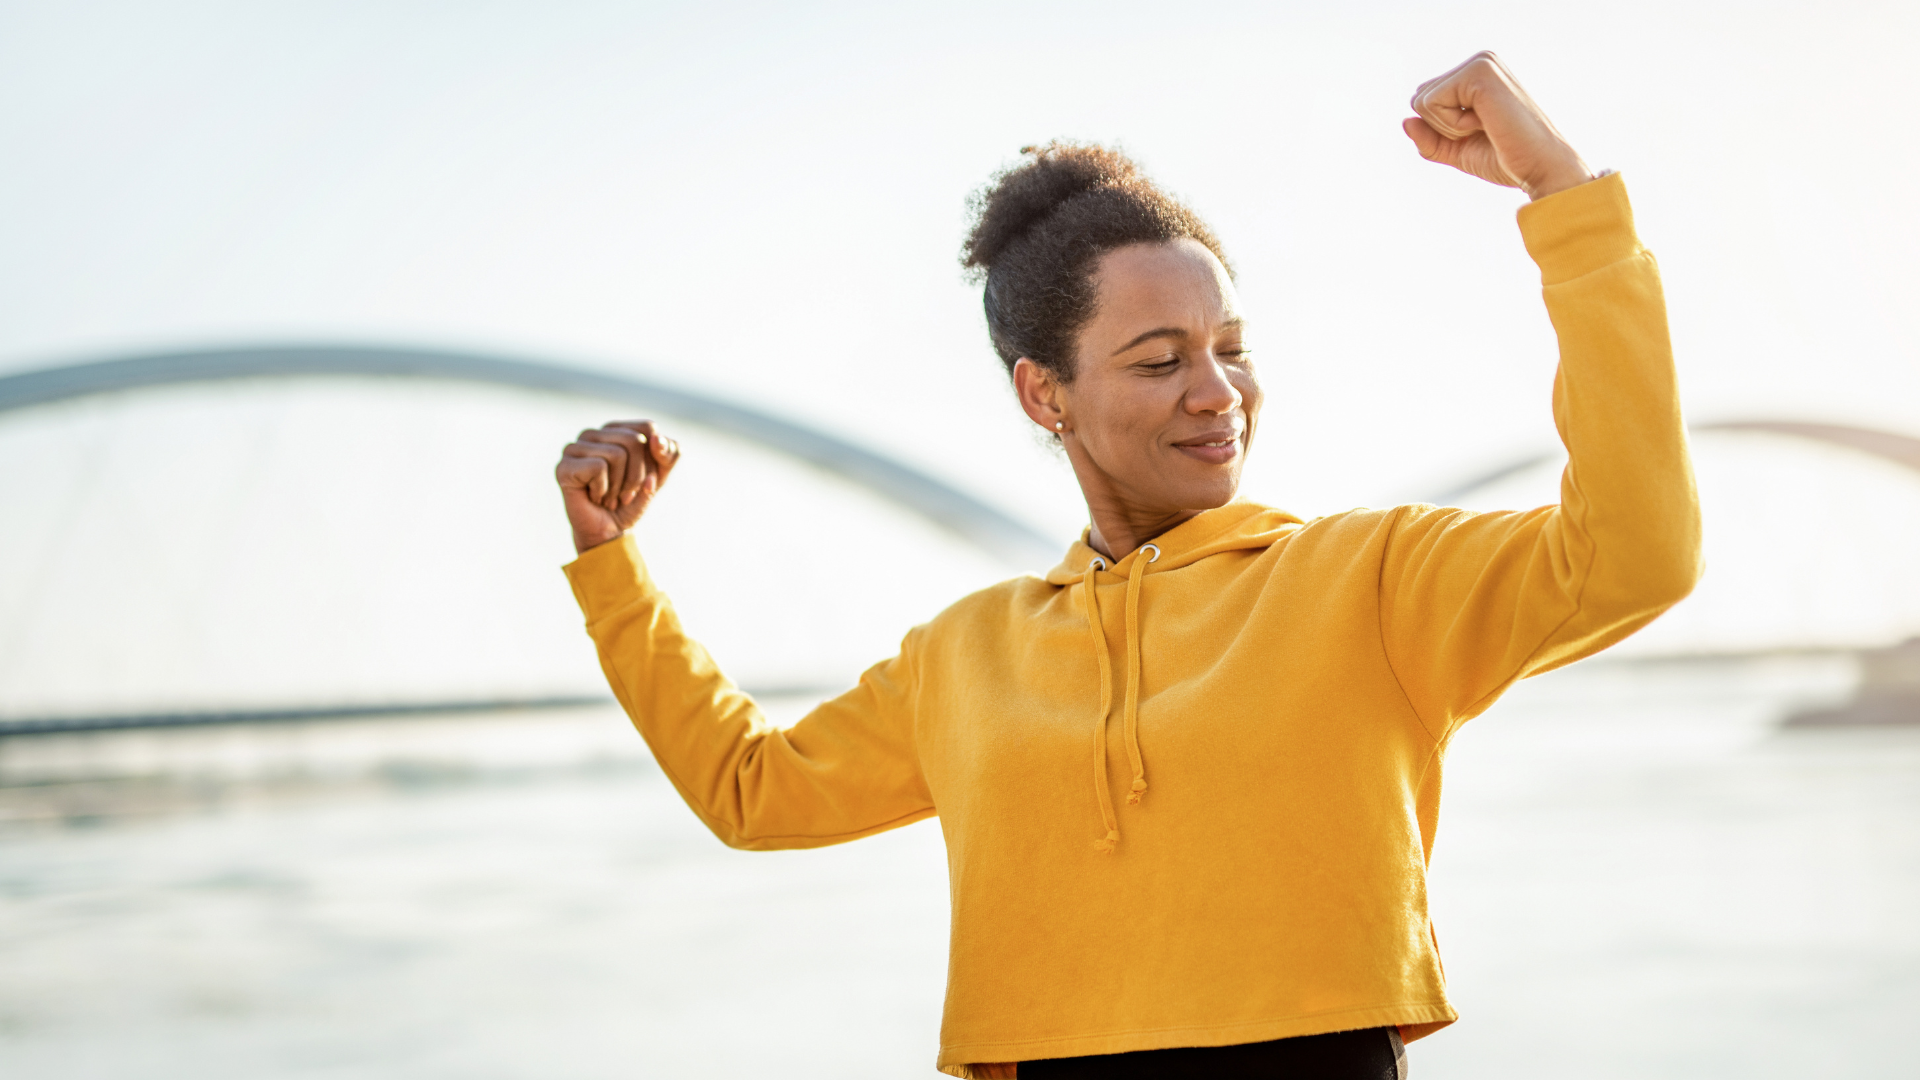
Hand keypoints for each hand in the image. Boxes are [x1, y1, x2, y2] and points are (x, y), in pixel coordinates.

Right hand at [555, 420, 680, 553]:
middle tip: (625, 494)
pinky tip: (594, 497)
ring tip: (609, 497)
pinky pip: (598, 467)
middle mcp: (593, 434)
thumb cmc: (630, 502)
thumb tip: (656, 439)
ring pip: (617, 454)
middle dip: (637, 476)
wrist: (608, 533)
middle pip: (634, 441)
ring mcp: (575, 448)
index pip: (648, 428)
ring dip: (620, 486)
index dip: (654, 459)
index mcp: (615, 430)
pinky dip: (603, 489)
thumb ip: (669, 455)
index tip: (644, 479)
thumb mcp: (659, 477)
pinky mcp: (564, 465)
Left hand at [1403, 52, 1592, 200]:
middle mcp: (1480, 61)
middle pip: (1419, 98)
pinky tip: (1486, 124)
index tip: (1479, 133)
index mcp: (1477, 74)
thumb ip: (1429, 139)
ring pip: (1421, 101)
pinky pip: (1431, 104)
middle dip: (1441, 127)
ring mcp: (1481, 63)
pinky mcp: (1479, 72)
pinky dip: (1453, 125)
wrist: (1540, 169)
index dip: (1441, 129)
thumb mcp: (1457, 150)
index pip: (1424, 100)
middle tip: (1483, 132)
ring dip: (1448, 127)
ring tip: (1487, 127)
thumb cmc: (1506, 159)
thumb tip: (1405, 121)